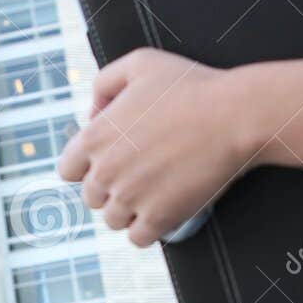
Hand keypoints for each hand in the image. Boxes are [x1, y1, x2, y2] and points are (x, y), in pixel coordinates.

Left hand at [58, 49, 250, 247]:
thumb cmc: (192, 87)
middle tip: (139, 176)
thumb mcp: (140, 63)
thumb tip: (91, 114)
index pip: (67, 170)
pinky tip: (160, 214)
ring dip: (129, 211)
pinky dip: (148, 230)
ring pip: (113, 220)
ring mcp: (130, 197)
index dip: (87, 168)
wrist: (235, 115)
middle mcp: (105, 171)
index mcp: (94, 137)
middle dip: (111, 189)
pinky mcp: (158, 217)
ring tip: (153, 193)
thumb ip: (105, 83)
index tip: (109, 164)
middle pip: (91, 198)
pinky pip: (137, 238)